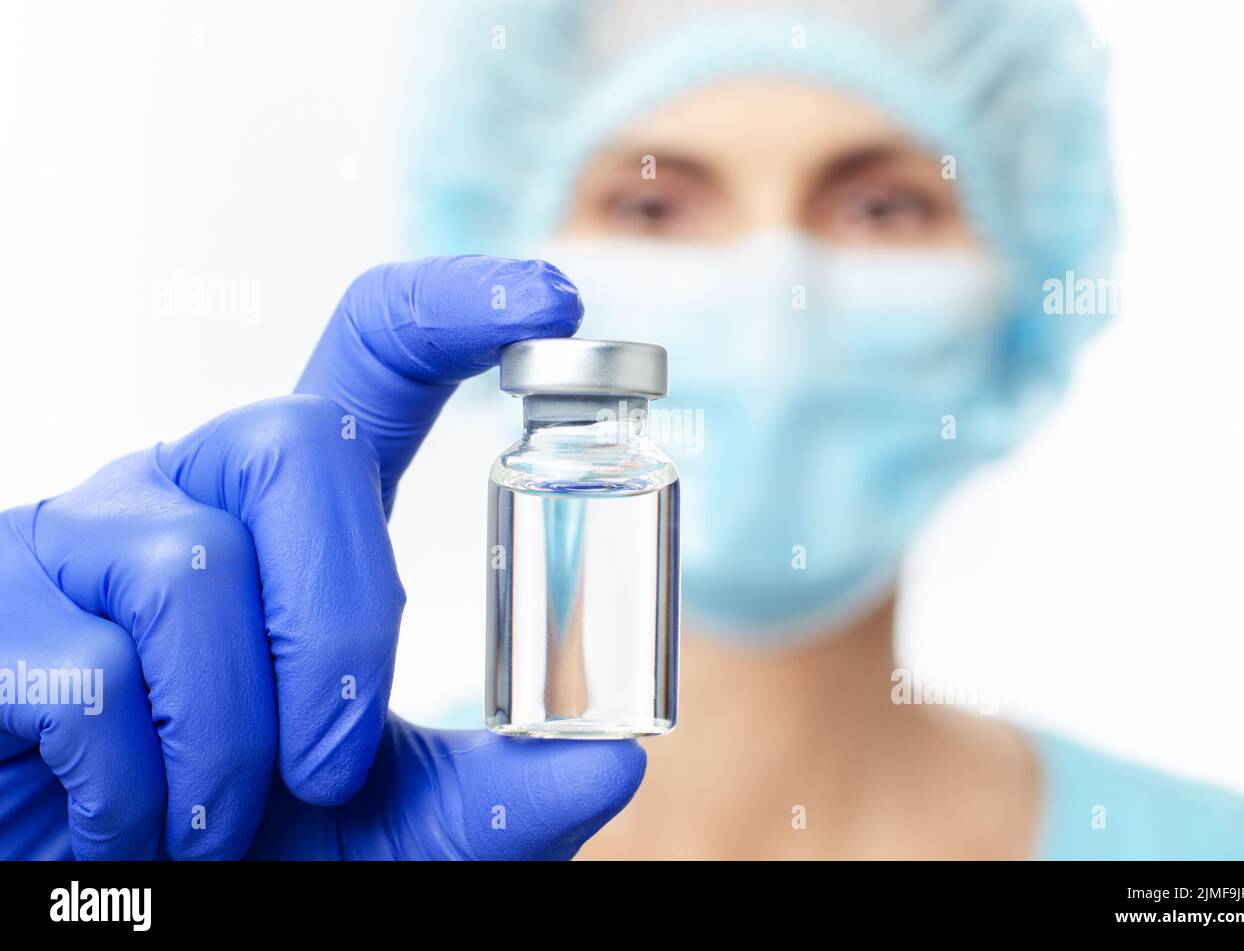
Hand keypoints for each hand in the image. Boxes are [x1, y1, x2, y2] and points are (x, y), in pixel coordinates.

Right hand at [0, 256, 644, 859]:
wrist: (106, 901)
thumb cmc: (247, 842)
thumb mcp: (390, 825)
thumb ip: (494, 797)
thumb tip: (611, 766)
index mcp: (297, 515)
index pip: (373, 352)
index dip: (456, 307)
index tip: (550, 305)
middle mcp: (192, 489)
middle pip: (297, 441)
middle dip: (342, 621)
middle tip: (333, 767)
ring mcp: (84, 535)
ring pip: (193, 562)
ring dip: (233, 735)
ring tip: (216, 824)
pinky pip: (90, 667)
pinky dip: (137, 787)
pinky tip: (130, 827)